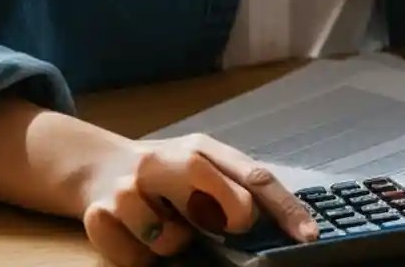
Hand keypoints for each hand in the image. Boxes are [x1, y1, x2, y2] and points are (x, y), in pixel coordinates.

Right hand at [78, 133, 316, 266]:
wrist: (96, 164)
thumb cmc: (164, 174)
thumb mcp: (203, 167)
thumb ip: (235, 186)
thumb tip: (279, 223)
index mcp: (203, 148)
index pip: (256, 178)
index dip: (286, 209)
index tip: (308, 236)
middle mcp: (168, 160)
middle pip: (227, 200)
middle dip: (233, 221)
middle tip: (219, 227)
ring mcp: (132, 186)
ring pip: (175, 239)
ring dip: (174, 244)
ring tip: (163, 226)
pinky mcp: (99, 212)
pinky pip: (137, 258)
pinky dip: (139, 257)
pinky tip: (134, 234)